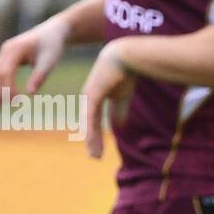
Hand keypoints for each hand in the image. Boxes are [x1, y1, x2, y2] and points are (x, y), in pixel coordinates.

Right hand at [0, 14, 68, 99]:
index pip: (6, 72)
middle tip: (9, 108)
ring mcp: (3, 54)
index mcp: (15, 49)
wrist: (53, 32)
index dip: (9, 88)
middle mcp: (5, 50)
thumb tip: (30, 94)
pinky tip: (2, 99)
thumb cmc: (52, 46)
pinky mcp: (6, 58)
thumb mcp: (49, 61)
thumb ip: (39, 76)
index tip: (18, 102)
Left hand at [82, 43, 134, 158]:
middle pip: (90, 124)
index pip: (94, 121)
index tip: (98, 149)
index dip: (96, 135)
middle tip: (95, 156)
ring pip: (89, 123)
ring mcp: (89, 97)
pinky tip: (92, 141)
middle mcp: (89, 98)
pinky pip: (92, 116)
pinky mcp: (92, 95)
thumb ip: (118, 112)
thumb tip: (117, 128)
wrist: (124, 57)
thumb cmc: (124, 73)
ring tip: (95, 155)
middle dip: (93, 141)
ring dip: (92, 140)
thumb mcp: (122, 97)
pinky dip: (91, 130)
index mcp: (95, 98)